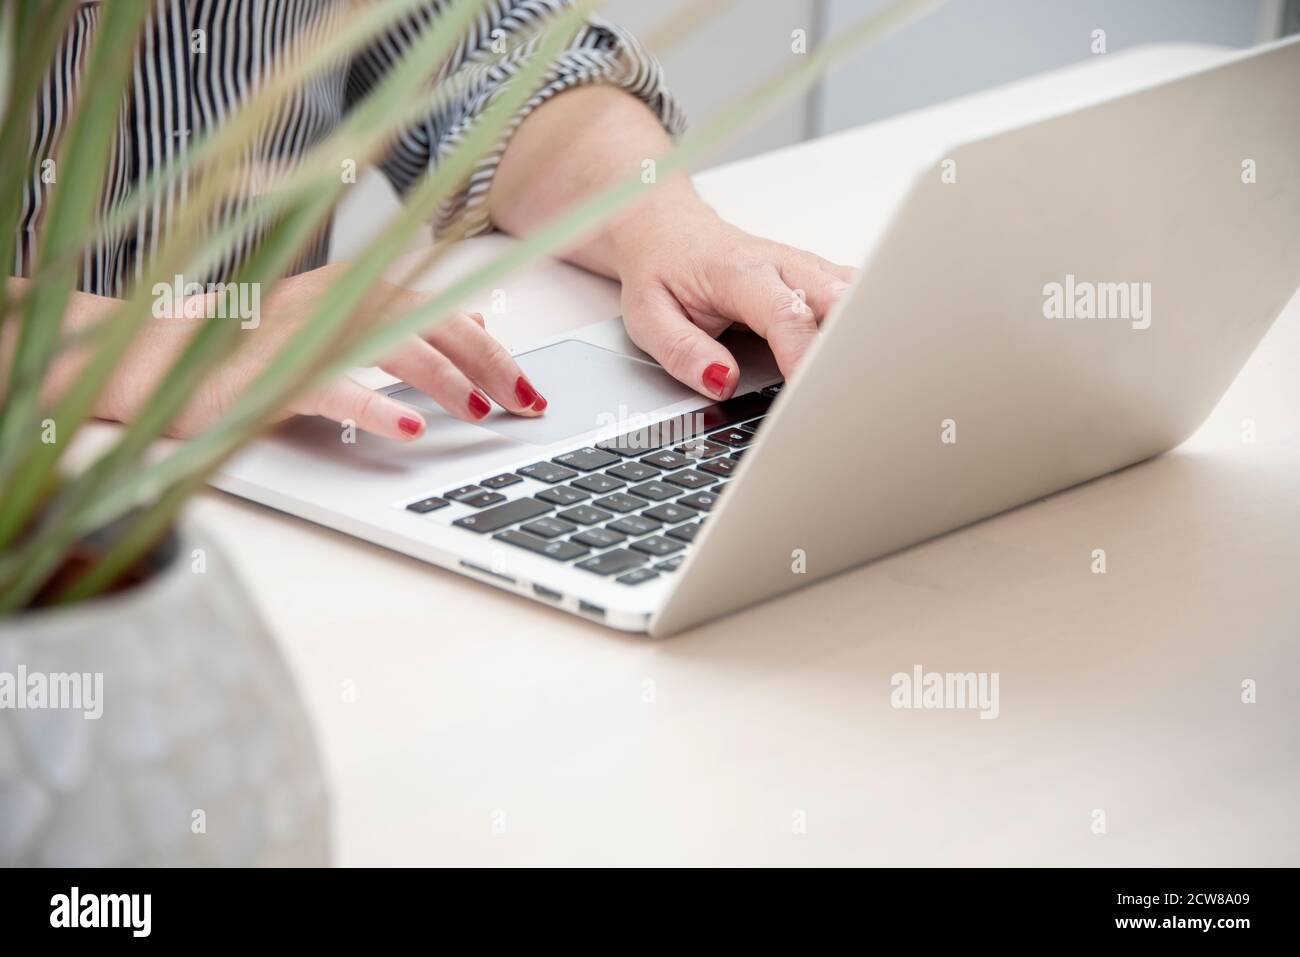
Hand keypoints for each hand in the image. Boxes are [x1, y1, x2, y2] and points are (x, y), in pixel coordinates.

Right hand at [106, 263, 547, 440]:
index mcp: (356, 287)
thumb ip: (406, 316)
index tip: (530, 390)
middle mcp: (336, 301)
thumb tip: (474, 316)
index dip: (494, 350)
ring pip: (390, 344)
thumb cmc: (253, 342)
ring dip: (443, 379)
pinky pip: (331, 387)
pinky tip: (407, 427)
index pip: (443, 310)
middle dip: (488, 364)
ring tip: (479, 411)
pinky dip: (372, 405)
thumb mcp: (339, 319)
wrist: (157, 353)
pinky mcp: (269, 375)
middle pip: (431, 322)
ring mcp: (304, 335)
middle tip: (525, 405)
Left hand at [613, 203, 855, 398]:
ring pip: (853, 294)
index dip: (802, 355)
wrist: (666, 231)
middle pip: (838, 298)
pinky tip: (857, 351)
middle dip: (848, 343)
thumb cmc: (660, 270)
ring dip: (861, 332)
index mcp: (738, 272)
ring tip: (859, 374)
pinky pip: (851, 296)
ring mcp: (803, 268)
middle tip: (845, 387)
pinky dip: (859, 323)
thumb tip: (721, 381)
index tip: (806, 393)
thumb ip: (683, 352)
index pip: (785, 314)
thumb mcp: (649, 318)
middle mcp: (780, 264)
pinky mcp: (814, 277)